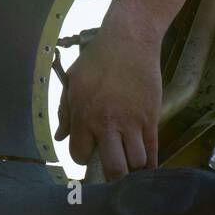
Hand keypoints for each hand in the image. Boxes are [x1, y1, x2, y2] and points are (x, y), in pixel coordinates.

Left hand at [55, 13, 162, 178]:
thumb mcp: (73, 81)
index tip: (89, 151)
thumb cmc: (98, 59)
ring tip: (129, 158)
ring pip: (136, 162)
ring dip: (132, 164)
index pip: (80, 155)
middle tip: (112, 166)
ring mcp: (132, 122)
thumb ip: (65, 112)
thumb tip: (60, 136)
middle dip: (112, 173)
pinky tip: (146, 164)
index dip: (83, 156)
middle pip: (114, 168)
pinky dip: (150, 162)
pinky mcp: (151, 117)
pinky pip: (153, 149)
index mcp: (84, 117)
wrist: (129, 41)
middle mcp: (108, 124)